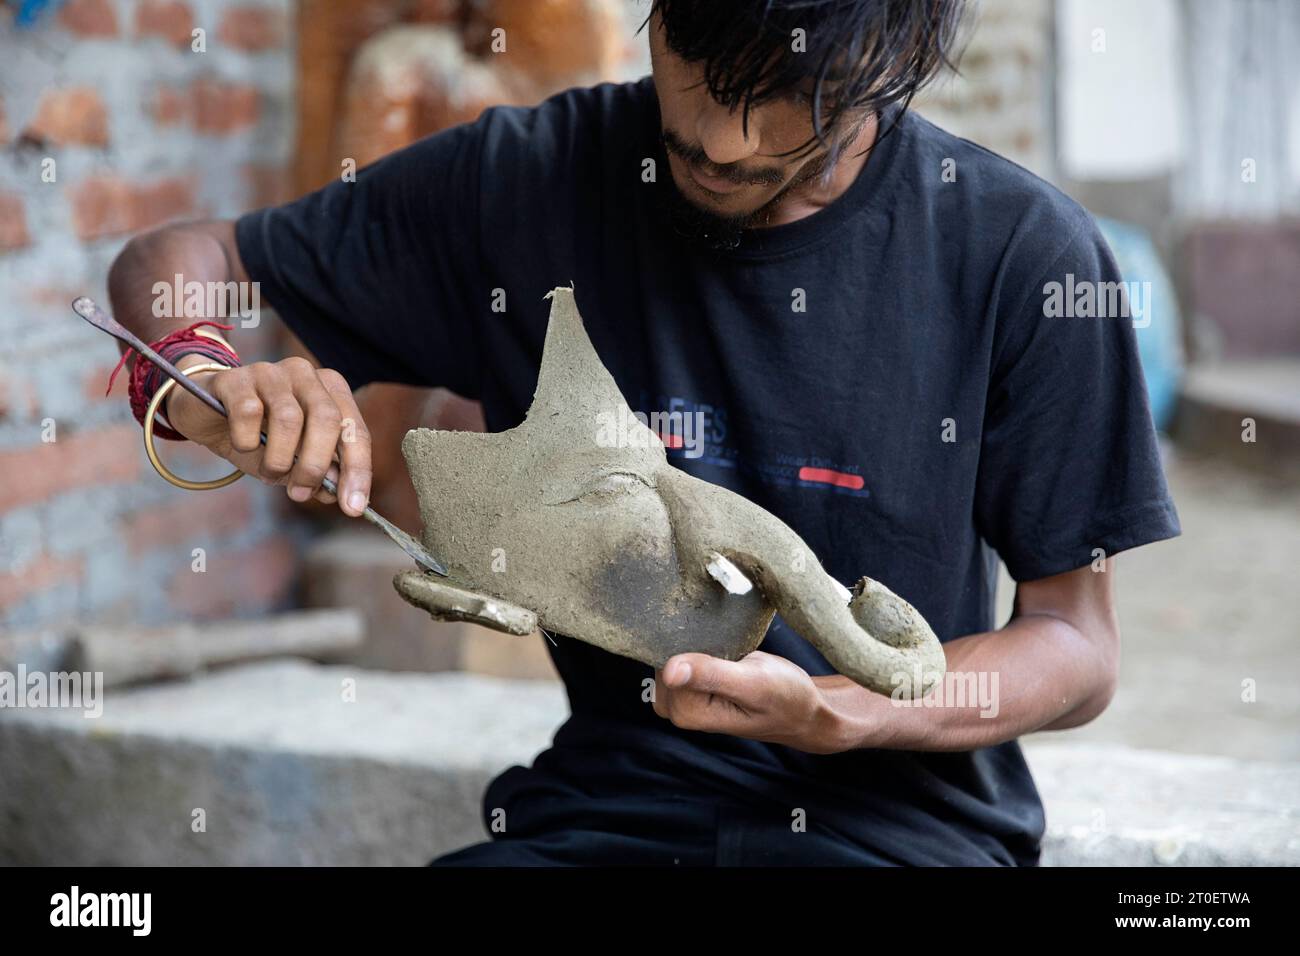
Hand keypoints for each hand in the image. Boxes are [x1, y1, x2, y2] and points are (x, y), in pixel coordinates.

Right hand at [163, 354, 372, 515]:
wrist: (204, 414)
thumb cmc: (258, 437)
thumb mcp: (293, 461)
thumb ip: (318, 474)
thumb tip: (335, 493)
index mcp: (332, 391)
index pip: (355, 431)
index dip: (357, 471)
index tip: (353, 507)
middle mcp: (306, 374)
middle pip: (327, 419)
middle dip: (316, 465)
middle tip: (301, 493)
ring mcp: (271, 372)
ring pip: (288, 418)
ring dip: (279, 459)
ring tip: (269, 473)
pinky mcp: (236, 378)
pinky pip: (248, 413)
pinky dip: (246, 441)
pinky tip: (242, 445)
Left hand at [653, 651, 853, 753]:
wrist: (805, 709)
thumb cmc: (786, 697)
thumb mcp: (753, 683)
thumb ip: (711, 675)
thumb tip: (670, 671)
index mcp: (688, 713)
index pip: (664, 665)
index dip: (689, 647)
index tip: (720, 645)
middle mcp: (680, 710)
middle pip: (663, 659)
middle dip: (691, 644)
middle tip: (728, 647)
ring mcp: (685, 700)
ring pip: (672, 655)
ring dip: (696, 643)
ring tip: (728, 648)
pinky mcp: (693, 689)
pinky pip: (683, 658)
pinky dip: (699, 646)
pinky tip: (723, 648)